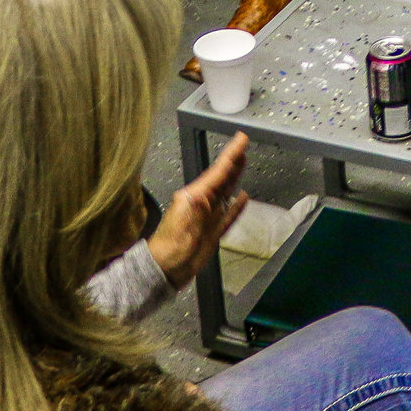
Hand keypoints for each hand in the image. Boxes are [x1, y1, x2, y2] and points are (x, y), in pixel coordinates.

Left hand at [148, 131, 249, 288]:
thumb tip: (201, 195)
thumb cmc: (170, 249)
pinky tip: (244, 197)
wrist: (166, 270)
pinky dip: (237, 205)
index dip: (230, 155)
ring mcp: (208, 216)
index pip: (216, 172)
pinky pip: (229, 214)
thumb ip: (192, 210)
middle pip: (222, 178)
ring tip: (243, 162)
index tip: (240, 139)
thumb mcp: (180, 227)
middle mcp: (202, 203)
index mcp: (194, 197)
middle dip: (233, 161)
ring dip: (235, 177)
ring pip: (226, 192)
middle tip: (243, 145)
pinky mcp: (214, 231)